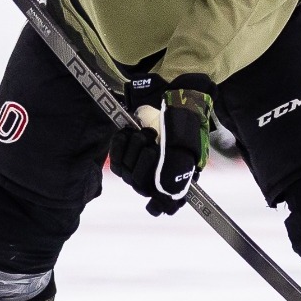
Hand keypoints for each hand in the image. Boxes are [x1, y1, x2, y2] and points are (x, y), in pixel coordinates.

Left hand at [107, 74, 214, 215]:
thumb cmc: (183, 121)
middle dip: (144, 161)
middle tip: (152, 141)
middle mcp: (159, 175)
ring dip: (133, 150)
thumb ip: (175, 170)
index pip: (167, 205)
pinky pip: (116, 161)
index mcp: (178, 177)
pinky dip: (119, 146)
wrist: (175, 95)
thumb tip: (164, 196)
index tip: (156, 201)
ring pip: (128, 174)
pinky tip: (127, 133)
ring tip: (144, 132)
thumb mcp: (185, 144)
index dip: (160, 205)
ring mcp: (141, 166)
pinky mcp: (126, 155)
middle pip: (141, 186)